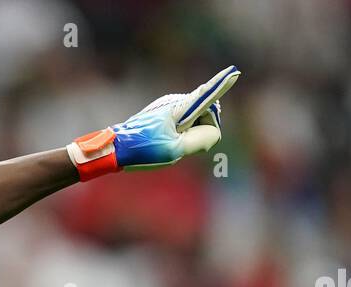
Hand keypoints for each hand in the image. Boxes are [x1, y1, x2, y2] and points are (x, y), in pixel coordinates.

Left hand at [68, 66, 240, 178]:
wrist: (117, 147)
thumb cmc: (144, 149)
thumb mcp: (174, 150)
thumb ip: (200, 141)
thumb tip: (214, 133)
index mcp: (179, 109)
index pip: (206, 95)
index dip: (221, 85)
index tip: (234, 72)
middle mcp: (176, 101)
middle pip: (207, 112)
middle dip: (204, 127)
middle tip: (182, 143)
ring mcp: (171, 105)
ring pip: (197, 117)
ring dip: (192, 131)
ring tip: (170, 142)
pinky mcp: (166, 111)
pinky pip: (186, 120)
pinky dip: (184, 131)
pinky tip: (166, 140)